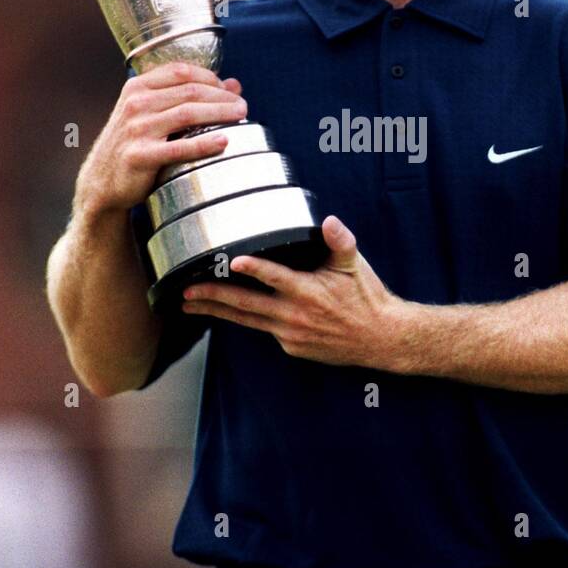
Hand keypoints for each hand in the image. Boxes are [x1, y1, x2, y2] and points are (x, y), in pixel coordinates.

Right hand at [74, 61, 246, 215]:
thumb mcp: (153, 114)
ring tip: (241, 116)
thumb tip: (234, 83)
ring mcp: (136, 129)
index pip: (181, 71)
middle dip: (222, 95)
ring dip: (219, 112)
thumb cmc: (134, 144)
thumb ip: (188, 96)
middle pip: (189, 91)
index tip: (229, 89)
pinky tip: (224, 142)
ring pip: (188, 113)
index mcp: (137, 87)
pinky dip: (205, 144)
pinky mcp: (140, 156)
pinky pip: (179, 147)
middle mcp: (135, 104)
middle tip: (243, 105)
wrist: (102, 181)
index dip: (211, 77)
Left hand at [181, 215, 406, 368]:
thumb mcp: (355, 265)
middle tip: (187, 290)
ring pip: (246, 320)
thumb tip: (329, 221)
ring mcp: (290, 334)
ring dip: (216, 311)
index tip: (234, 262)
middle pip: (246, 304)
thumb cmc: (366, 297)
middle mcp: (295, 315)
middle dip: (213, 296)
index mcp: (309, 291)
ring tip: (189, 304)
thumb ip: (340, 241)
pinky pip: (263, 330)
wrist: (380, 338)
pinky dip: (245, 319)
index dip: (255, 269)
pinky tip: (228, 311)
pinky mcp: (290, 346)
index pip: (277, 277)